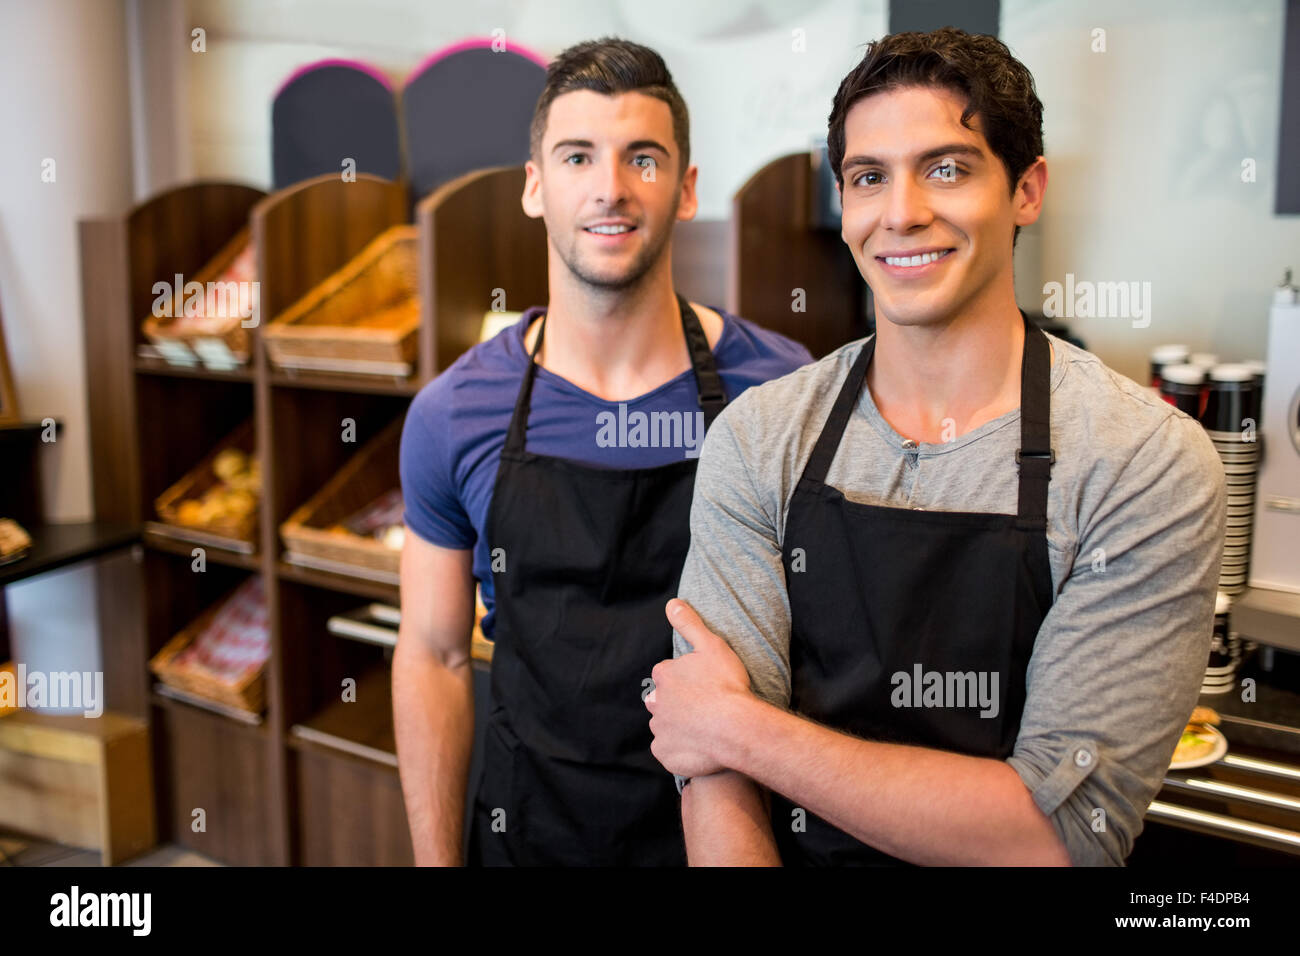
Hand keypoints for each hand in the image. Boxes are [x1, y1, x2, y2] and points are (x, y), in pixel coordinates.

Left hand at [645, 599, 752, 777]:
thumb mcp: (711, 645)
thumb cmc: (726, 684)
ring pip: (666, 726)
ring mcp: (659, 730)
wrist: (735, 727)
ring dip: (680, 727)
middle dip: (678, 704)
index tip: (705, 686)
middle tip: (704, 708)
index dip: (687, 680)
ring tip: (706, 729)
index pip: (668, 675)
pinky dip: (680, 750)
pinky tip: (699, 747)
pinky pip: (668, 751)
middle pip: (663, 701)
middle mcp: (655, 702)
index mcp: (663, 675)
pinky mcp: (665, 754)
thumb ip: (689, 624)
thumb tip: (671, 603)